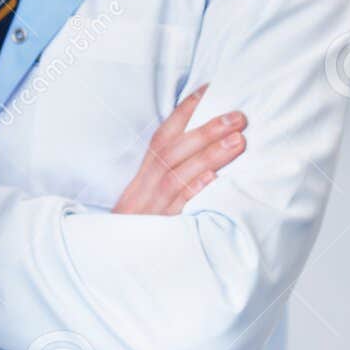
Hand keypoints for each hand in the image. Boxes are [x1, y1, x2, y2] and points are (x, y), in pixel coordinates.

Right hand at [112, 84, 246, 214]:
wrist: (110, 260)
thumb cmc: (140, 224)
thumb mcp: (148, 195)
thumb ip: (171, 172)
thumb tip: (203, 150)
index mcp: (145, 173)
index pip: (164, 135)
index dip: (184, 111)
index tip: (209, 89)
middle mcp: (146, 184)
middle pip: (174, 150)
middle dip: (206, 129)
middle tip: (238, 116)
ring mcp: (152, 205)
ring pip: (178, 173)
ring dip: (208, 155)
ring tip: (239, 141)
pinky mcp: (159, 227)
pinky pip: (176, 206)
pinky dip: (193, 190)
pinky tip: (214, 179)